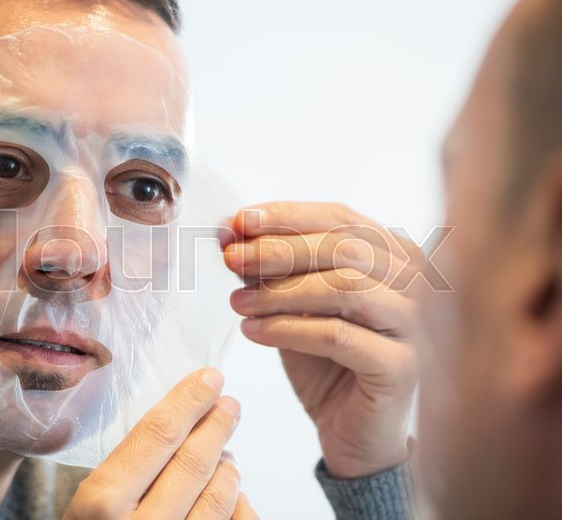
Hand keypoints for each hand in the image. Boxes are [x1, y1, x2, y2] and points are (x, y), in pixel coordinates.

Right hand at [64, 369, 257, 519]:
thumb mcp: (94, 503)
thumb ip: (129, 468)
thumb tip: (182, 421)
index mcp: (102, 502)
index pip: (158, 434)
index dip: (189, 400)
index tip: (209, 378)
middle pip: (194, 461)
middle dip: (217, 424)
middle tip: (229, 402)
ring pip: (219, 498)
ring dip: (228, 465)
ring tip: (227, 449)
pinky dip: (238, 505)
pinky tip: (231, 490)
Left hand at [224, 202, 420, 478]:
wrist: (354, 431)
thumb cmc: (326, 360)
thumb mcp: (295, 304)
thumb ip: (273, 267)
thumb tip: (231, 229)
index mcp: (393, 254)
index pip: (340, 217)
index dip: (286, 215)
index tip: (238, 221)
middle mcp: (415, 282)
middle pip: (344, 247)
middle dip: (278, 249)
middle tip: (231, 259)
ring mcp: (414, 325)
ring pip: (344, 288)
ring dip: (280, 291)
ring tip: (237, 302)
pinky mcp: (402, 367)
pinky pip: (339, 336)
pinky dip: (288, 330)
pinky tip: (252, 331)